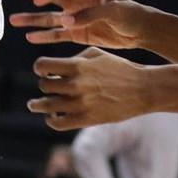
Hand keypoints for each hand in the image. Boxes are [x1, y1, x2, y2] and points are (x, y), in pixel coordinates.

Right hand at [11, 0, 150, 49]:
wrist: (142, 31)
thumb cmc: (132, 15)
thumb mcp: (114, 12)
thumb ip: (90, 15)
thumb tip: (65, 22)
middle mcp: (78, 0)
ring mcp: (76, 17)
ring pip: (50, 18)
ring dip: (33, 20)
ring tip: (13, 20)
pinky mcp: (78, 33)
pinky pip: (58, 34)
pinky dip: (45, 36)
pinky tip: (31, 37)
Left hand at [29, 47, 149, 129]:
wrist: (142, 89)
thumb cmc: (119, 68)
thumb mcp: (96, 54)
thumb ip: (74, 59)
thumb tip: (54, 69)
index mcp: (78, 65)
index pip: (43, 66)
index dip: (40, 68)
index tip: (43, 71)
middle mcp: (76, 84)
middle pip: (44, 86)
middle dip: (44, 85)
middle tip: (47, 87)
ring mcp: (81, 103)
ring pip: (47, 106)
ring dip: (38, 105)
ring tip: (35, 105)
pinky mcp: (87, 119)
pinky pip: (59, 123)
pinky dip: (51, 120)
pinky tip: (52, 117)